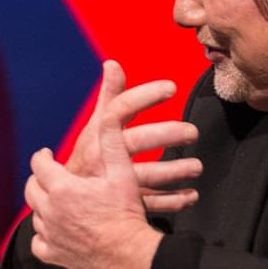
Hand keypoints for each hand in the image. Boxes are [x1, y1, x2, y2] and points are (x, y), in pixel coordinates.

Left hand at [24, 61, 171, 268]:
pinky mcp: (54, 255)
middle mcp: (47, 210)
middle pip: (31, 189)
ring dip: (43, 207)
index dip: (43, 157)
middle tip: (47, 177)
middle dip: (38, 180)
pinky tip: (54, 232)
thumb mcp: (122, 171)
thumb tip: (112, 101)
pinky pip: (40, 243)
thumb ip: (113, 136)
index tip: (46, 154)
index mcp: (60, 186)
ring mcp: (48, 234)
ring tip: (53, 201)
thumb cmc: (126, 212)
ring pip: (35, 215)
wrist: (130, 256)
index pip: (39, 164)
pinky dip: (46, 236)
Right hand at [61, 69, 201, 214]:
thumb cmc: (89, 158)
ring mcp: (115, 184)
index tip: (171, 87)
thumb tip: (112, 63)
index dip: (145, 97)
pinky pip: (152, 204)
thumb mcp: (95, 127)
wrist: (70, 201)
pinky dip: (174, 200)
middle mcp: (107, 158)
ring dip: (175, 170)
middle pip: (136, 141)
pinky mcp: (125, 205)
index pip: (120, 109)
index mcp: (101, 136)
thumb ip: (109, 97)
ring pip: (148, 175)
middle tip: (192, 132)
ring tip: (197, 166)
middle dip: (165, 134)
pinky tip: (191, 195)